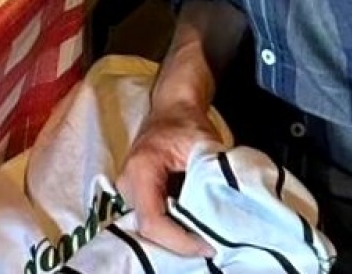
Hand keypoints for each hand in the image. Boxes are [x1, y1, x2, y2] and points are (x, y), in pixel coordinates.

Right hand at [118, 101, 229, 256]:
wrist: (172, 107)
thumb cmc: (188, 124)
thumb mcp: (204, 148)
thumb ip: (210, 180)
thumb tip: (224, 214)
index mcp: (141, 169)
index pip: (153, 221)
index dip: (180, 240)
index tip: (208, 244)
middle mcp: (127, 183)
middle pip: (149, 230)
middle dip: (180, 243)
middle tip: (210, 243)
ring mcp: (128, 191)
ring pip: (151, 229)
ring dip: (177, 237)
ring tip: (203, 234)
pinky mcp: (135, 195)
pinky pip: (153, 221)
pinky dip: (173, 229)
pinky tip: (192, 225)